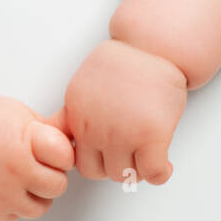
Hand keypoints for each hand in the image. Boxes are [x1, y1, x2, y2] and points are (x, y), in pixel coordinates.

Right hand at [0, 92, 74, 220]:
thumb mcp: (16, 113)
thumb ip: (45, 129)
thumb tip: (69, 139)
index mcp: (26, 145)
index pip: (66, 157)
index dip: (60, 152)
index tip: (51, 149)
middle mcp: (17, 174)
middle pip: (58, 185)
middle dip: (51, 174)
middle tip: (35, 164)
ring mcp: (4, 197)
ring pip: (41, 207)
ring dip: (37, 194)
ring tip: (20, 177)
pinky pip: (18, 215)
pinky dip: (16, 203)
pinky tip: (3, 185)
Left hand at [57, 38, 187, 184]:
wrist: (153, 46)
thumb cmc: (123, 64)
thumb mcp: (83, 88)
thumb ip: (73, 114)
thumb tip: (57, 135)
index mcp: (76, 115)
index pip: (76, 158)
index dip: (94, 159)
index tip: (107, 155)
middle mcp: (95, 127)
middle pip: (97, 172)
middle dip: (113, 166)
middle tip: (128, 154)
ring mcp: (123, 133)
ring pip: (124, 175)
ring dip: (137, 170)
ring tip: (147, 154)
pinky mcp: (151, 136)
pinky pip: (153, 173)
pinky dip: (160, 174)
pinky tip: (164, 164)